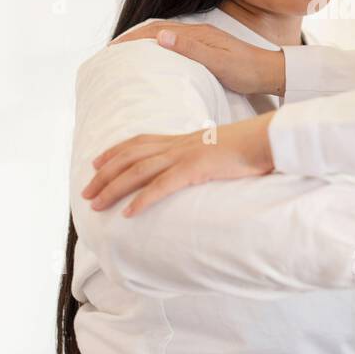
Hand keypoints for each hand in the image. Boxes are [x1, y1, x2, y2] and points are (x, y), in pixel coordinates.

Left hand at [81, 113, 274, 215]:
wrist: (268, 139)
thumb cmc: (252, 147)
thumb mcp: (221, 149)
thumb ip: (206, 157)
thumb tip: (201, 170)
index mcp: (184, 139)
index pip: (140, 142)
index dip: (115, 152)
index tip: (96, 163)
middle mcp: (179, 144)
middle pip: (131, 157)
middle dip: (104, 174)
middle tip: (86, 192)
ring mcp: (185, 155)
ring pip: (138, 171)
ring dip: (114, 188)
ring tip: (96, 204)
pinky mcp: (196, 168)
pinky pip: (162, 186)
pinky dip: (142, 200)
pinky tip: (129, 214)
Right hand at [112, 22, 285, 96]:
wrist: (271, 72)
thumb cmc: (247, 70)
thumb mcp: (219, 62)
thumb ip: (191, 49)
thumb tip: (160, 35)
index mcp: (196, 33)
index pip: (155, 30)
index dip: (131, 38)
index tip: (111, 48)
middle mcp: (197, 32)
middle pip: (156, 29)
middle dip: (132, 38)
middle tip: (110, 51)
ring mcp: (201, 39)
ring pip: (163, 36)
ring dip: (142, 42)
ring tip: (124, 54)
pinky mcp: (205, 48)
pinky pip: (173, 44)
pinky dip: (156, 47)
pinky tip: (153, 58)